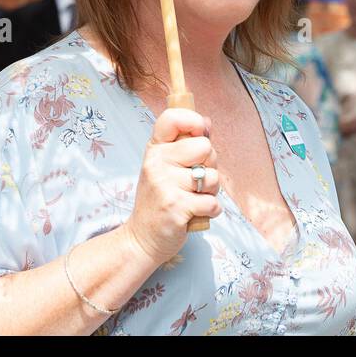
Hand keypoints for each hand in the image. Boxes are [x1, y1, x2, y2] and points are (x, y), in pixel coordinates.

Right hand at [122, 108, 220, 266]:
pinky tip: (196, 214)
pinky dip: (212, 211)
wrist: (142, 238)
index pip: (172, 118)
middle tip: (195, 182)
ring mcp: (165, 184)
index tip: (200, 133)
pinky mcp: (176, 206)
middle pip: (205, 147)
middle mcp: (157, 162)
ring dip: (211, 192)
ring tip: (194, 199)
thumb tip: (207, 122)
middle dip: (210, 165)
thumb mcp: (165, 167)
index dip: (193, 121)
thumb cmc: (159, 200)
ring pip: (213, 177)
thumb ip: (186, 145)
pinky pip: (213, 202)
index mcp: (155, 149)